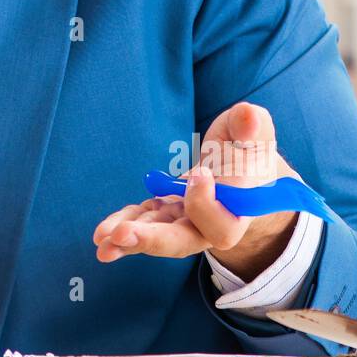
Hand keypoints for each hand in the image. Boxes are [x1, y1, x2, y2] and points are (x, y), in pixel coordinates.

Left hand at [93, 102, 299, 279]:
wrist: (241, 168)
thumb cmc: (248, 149)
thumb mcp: (255, 133)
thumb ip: (252, 127)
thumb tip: (247, 115)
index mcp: (237, 212)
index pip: (221, 224)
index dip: (206, 204)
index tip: (199, 172)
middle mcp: (208, 225)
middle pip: (183, 241)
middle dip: (152, 239)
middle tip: (122, 235)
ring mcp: (184, 221)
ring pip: (156, 236)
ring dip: (128, 237)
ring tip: (101, 240)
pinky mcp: (165, 213)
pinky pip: (143, 221)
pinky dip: (122, 223)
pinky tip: (101, 232)